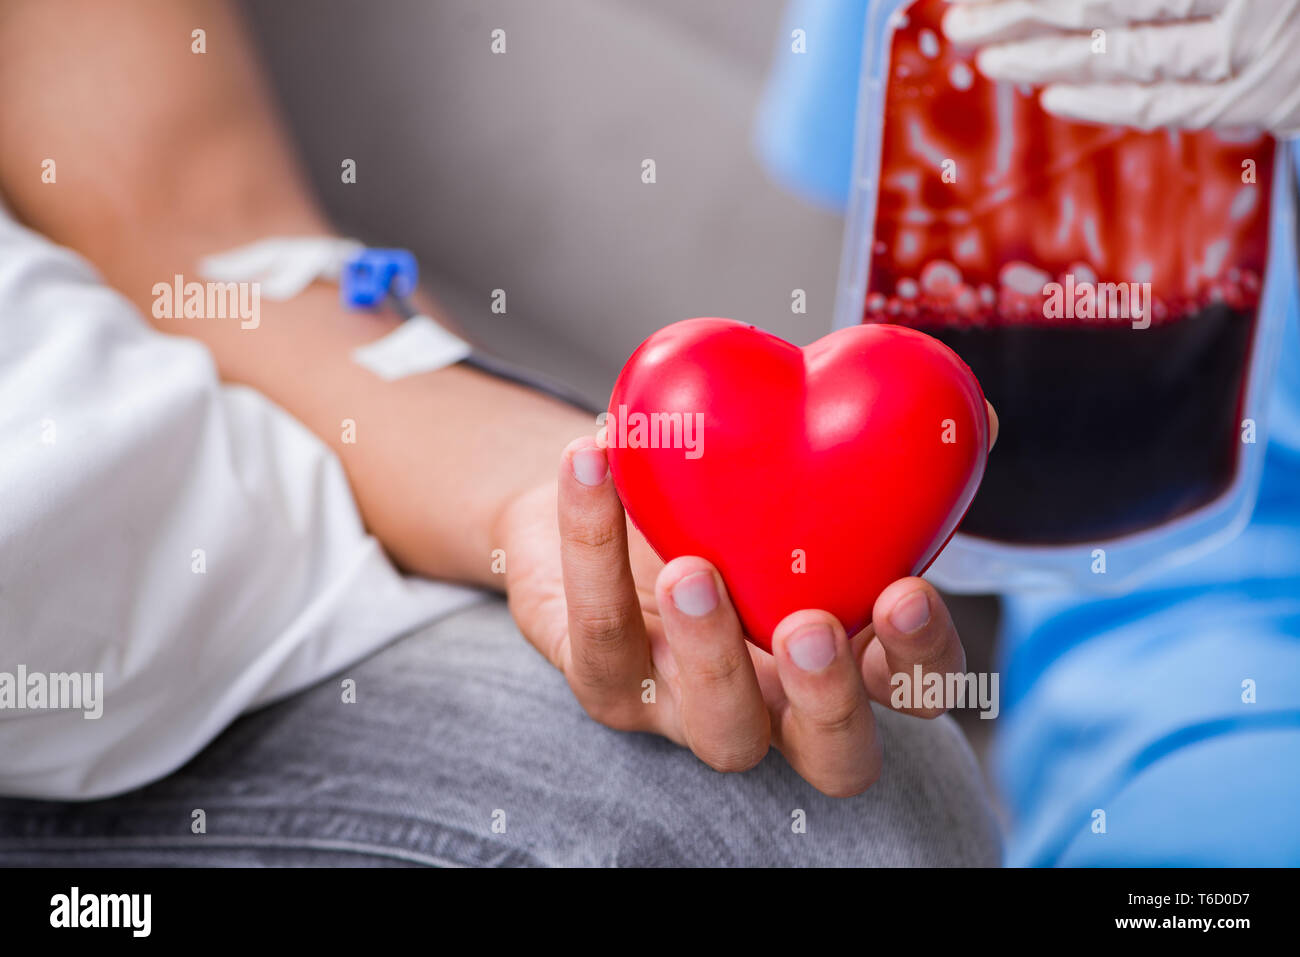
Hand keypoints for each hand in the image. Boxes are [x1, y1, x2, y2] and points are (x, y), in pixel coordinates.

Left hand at [497, 418, 994, 796]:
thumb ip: (880, 446)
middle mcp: (777, 700)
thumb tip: (959, 422)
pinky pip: (599, 627)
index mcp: (844, 651)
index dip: (919, 657)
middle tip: (810, 627)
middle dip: (830, 701)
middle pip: (830, 754)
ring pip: (715, 724)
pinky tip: (595, 457)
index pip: (910, 688)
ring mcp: (689, 704)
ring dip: (711, 652)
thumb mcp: (796, 461)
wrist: (596, 480)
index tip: (904, 591)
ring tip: (696, 568)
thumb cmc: (721, 484)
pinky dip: (593, 538)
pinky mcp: (605, 678)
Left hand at [943, 0, 1299, 137]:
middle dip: (1019, 15)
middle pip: (1102, 2)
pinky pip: (1163, 105)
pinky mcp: (1255, 101)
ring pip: (1125, 58)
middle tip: (962, 24)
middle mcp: (1240, 0)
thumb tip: (1066, 2)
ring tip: (989, 60)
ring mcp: (1249, 51)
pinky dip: (1101, 102)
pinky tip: (1050, 98)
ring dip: (1045, 62)